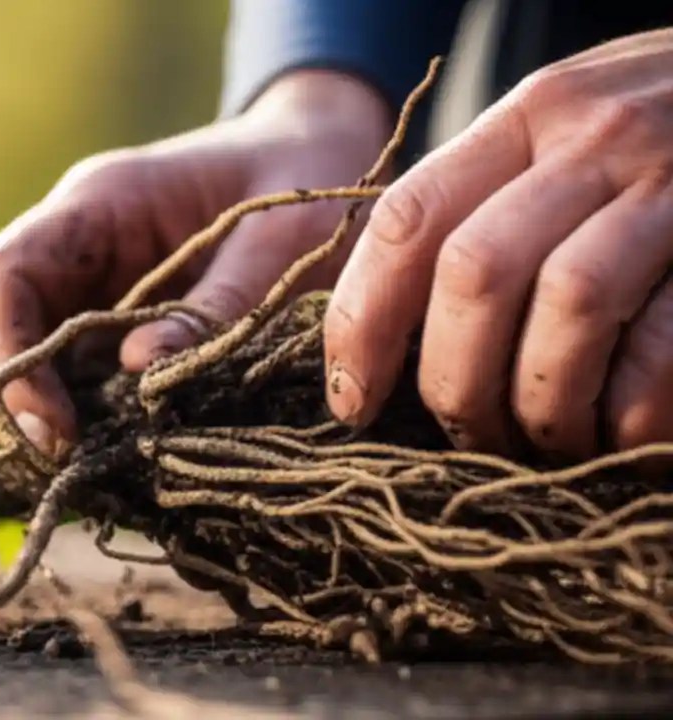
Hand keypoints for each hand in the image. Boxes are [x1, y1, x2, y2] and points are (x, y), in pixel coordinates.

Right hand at [0, 70, 391, 450]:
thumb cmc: (307, 184)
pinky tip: (110, 456)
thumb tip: (140, 372)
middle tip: (65, 458)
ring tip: (87, 464)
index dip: (5, 358)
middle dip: (1, 399)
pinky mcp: (100, 332)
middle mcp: (65, 251)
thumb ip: (217, 305)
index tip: (57, 429)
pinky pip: (53, 380)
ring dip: (25, 418)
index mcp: (94, 208)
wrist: (320, 158)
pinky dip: (65, 423)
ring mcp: (77, 291)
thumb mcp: (284, 243)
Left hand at [325, 29, 672, 458]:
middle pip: (476, 273)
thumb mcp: (568, 134)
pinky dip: (628, 413)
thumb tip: (380, 319)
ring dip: (539, 400)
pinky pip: (663, 347)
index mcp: (530, 117)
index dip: (362, 324)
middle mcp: (596, 139)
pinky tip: (619, 437)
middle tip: (465, 433)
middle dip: (452, 379)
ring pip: (568, 307)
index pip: (407, 220)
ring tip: (540, 439)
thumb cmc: (663, 134)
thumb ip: (486, 200)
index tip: (352, 401)